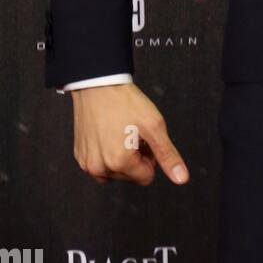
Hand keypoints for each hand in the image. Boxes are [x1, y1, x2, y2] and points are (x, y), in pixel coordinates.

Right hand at [71, 83, 188, 186]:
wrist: (98, 84)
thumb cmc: (124, 102)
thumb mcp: (154, 125)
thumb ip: (167, 155)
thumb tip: (181, 178)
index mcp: (119, 162)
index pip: (146, 177)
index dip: (150, 157)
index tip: (145, 139)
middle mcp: (99, 168)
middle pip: (130, 176)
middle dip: (135, 158)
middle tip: (133, 133)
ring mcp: (87, 163)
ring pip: (114, 173)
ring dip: (120, 158)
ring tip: (121, 134)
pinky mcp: (80, 156)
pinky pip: (99, 166)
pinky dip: (106, 155)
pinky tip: (108, 135)